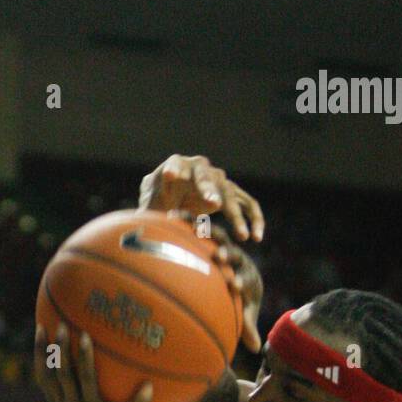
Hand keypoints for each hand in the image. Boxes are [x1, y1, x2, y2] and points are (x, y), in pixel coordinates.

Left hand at [34, 323, 150, 401]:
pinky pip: (44, 383)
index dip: (84, 357)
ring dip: (41, 354)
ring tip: (39, 328)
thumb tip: (149, 384)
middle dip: (60, 350)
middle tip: (61, 325)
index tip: (84, 335)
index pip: (85, 379)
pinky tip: (42, 345)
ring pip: (45, 378)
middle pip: (62, 375)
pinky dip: (41, 364)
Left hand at [139, 153, 264, 241]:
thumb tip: (145, 217)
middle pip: (205, 175)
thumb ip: (148, 210)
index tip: (170, 176)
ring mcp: (217, 179)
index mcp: (175, 166)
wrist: (171, 204)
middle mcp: (199, 168)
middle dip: (208, 188)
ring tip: (241, 234)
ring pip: (229, 192)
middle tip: (212, 202)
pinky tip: (256, 238)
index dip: (173, 169)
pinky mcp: (230, 193)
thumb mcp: (148, 208)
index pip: (175, 163)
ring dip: (235, 212)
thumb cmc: (156, 207)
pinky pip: (247, 203)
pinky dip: (254, 218)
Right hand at [165, 211, 262, 353]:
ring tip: (192, 226)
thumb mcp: (245, 309)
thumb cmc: (242, 295)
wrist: (244, 271)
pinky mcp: (211, 236)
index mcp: (245, 274)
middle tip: (219, 257)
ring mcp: (222, 243)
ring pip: (215, 234)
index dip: (240, 281)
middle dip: (226, 254)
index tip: (235, 286)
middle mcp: (235, 255)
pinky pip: (197, 227)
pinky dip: (186, 221)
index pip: (244, 277)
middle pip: (232, 252)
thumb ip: (248, 326)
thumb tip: (256, 348)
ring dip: (205, 230)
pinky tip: (170, 216)